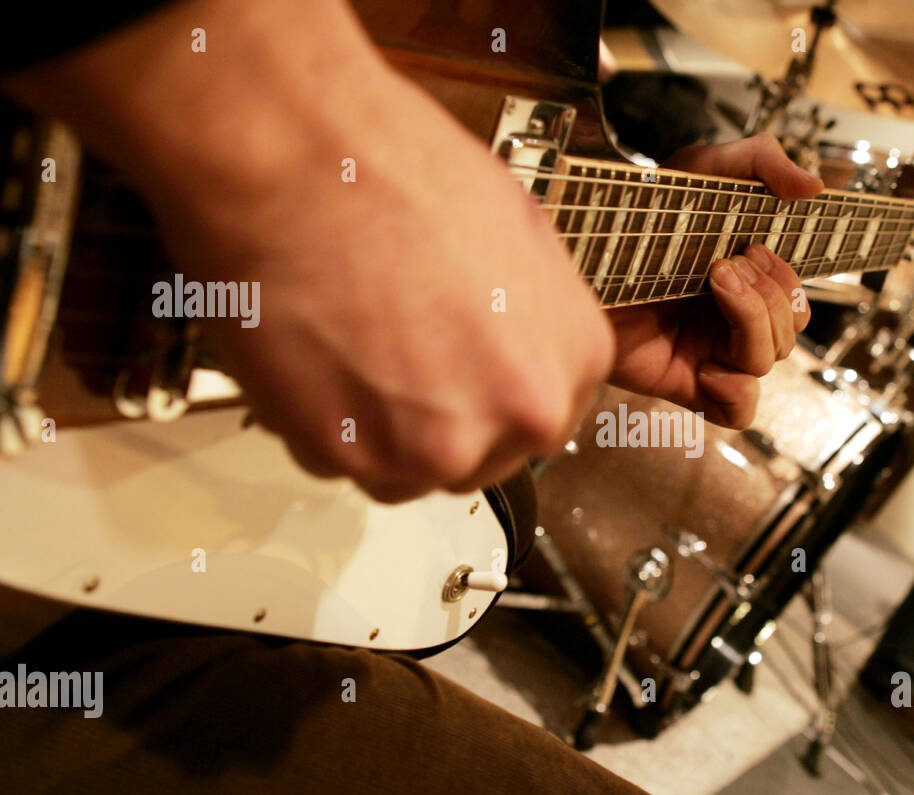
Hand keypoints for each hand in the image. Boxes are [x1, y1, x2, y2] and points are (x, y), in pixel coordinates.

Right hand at [5, 0, 614, 503]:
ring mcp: (431, 448)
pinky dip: (321, 422)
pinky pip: (338, 462)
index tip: (462, 375)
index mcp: (572, 364)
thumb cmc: (396, 172)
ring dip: (380, 430)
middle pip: (480, 457)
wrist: (294, 156)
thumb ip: (533, 320)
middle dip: (441, 420)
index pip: (545, 420)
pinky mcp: (347, 457)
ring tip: (352, 345)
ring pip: (407, 471)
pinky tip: (315, 353)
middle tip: (398, 356)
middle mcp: (515, 419)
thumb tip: (518, 349)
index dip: (494, 396)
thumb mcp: (519, 234)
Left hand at [604, 135, 823, 428]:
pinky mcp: (685, 382)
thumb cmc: (637, 213)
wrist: (583, 252)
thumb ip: (763, 161)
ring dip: (753, 322)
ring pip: (767, 361)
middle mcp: (729, 321)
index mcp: (742, 282)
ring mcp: (709, 352)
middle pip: (788, 332)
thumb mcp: (703, 169)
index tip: (755, 247)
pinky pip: (736, 410)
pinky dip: (738, 392)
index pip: (794, 300)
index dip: (788, 281)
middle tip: (725, 264)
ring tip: (715, 284)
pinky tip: (712, 366)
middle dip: (769, 296)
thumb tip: (815, 186)